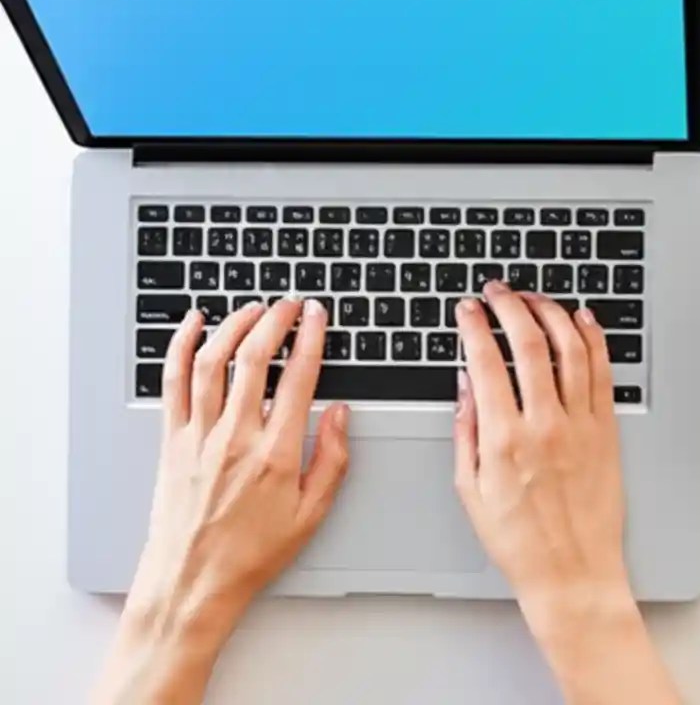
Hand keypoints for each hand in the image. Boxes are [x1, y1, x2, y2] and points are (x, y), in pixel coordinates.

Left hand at [95, 298, 349, 704]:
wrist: (192, 581)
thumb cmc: (252, 553)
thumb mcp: (312, 514)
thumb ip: (332, 459)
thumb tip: (339, 413)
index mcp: (275, 454)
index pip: (298, 377)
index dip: (311, 338)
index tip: (317, 317)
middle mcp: (234, 437)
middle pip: (253, 358)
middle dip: (275, 320)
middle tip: (289, 305)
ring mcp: (198, 436)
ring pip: (212, 361)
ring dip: (234, 325)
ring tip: (253, 309)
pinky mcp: (172, 441)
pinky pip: (173, 382)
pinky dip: (181, 346)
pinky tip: (193, 325)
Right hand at [453, 282, 680, 703]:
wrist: (571, 573)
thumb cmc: (520, 541)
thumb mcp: (470, 491)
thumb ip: (465, 431)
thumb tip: (465, 385)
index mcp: (504, 439)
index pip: (485, 360)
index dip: (474, 325)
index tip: (468, 310)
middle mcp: (544, 425)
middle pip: (527, 341)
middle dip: (509, 305)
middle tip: (498, 291)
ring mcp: (581, 426)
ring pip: (569, 348)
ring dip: (551, 312)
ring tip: (535, 299)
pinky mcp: (607, 432)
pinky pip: (602, 373)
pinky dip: (593, 339)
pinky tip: (583, 321)